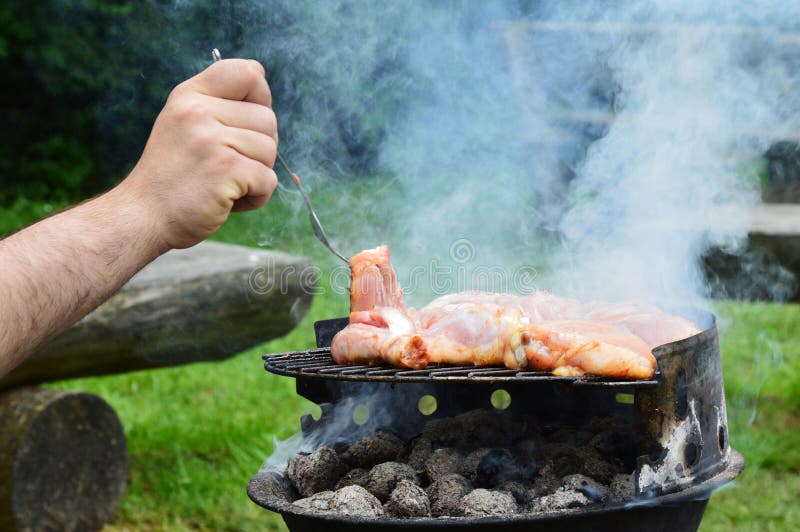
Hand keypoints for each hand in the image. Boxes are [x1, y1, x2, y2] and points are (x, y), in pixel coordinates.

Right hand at [119, 59, 277, 250]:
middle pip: (268, 118)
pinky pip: (268, 180)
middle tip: (227, 166)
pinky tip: (228, 200)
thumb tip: (265, 103)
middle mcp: (198, 111)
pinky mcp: (226, 169)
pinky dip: (256, 197)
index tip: (246, 121)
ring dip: (256, 175)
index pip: (249, 72)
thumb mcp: (184, 126)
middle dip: (259, 148)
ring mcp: (212, 139)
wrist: (141, 216)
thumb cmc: (172, 177)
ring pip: (270, 150)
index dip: (260, 97)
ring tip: (224, 184)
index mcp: (190, 96)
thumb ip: (217, 108)